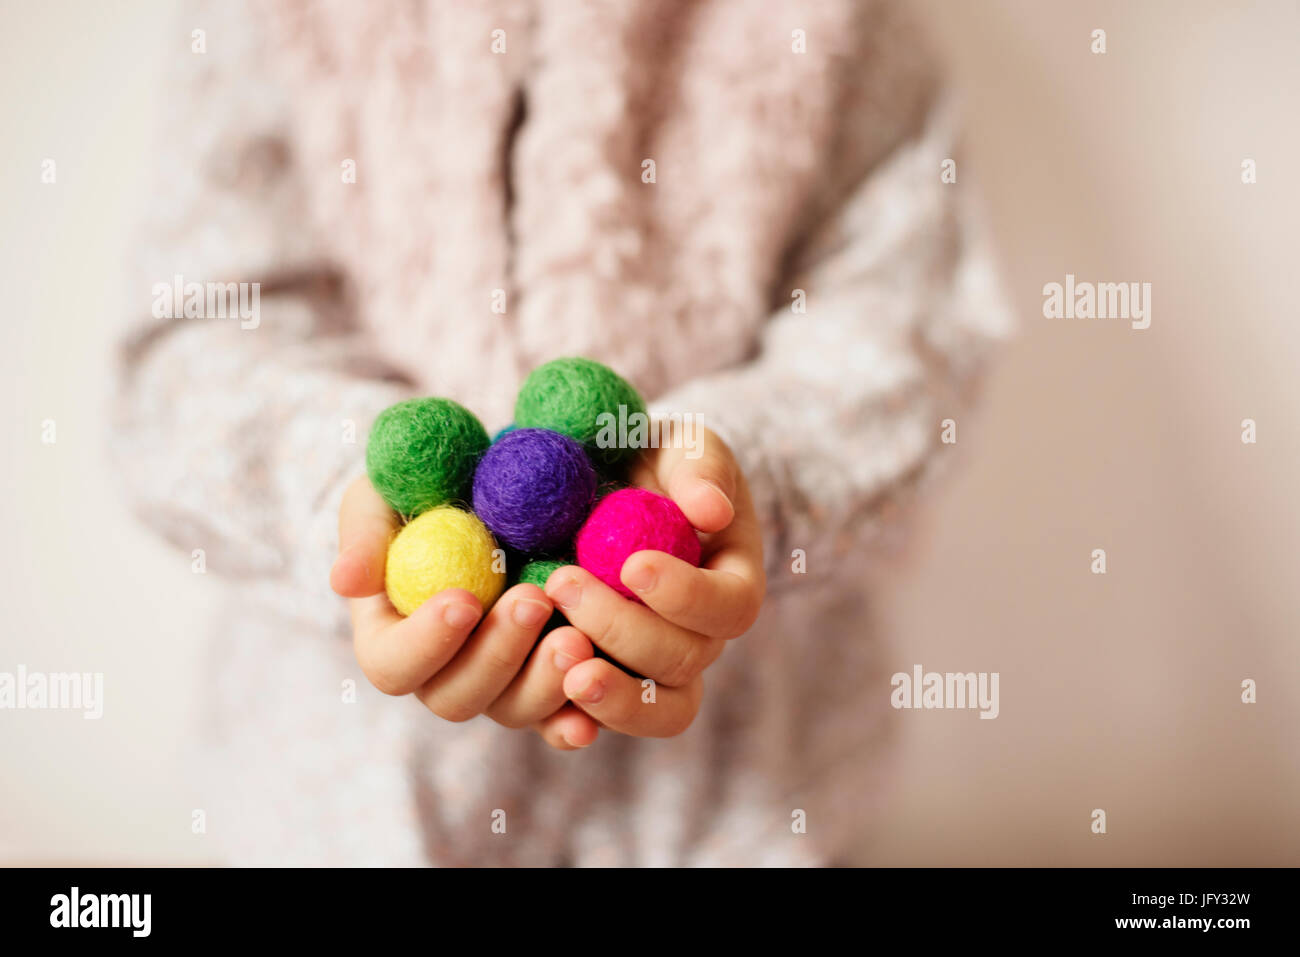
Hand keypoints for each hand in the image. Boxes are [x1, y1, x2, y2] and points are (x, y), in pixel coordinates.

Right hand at [329, 477, 600, 750]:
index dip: (426, 642)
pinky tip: (599, 710)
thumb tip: (346, 580)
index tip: (463, 599)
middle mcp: (444, 670)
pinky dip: (579, 716)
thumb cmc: (424, 489)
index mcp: (393, 636)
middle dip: (497, 655)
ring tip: (579, 637)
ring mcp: (500, 681)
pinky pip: (563, 714)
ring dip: (545, 682)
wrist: (496, 487)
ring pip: (515, 709)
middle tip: (534, 600)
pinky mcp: (549, 679)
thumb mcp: (383, 495)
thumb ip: (364, 533)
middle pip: (458, 696)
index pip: (393, 664)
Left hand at [542, 426, 764, 738]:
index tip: (634, 563)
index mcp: (729, 585)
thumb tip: (710, 512)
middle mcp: (698, 638)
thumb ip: (700, 468)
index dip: (686, 596)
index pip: (729, 607)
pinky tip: (554, 712)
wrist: (605, 486)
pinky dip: (576, 726)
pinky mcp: (599, 682)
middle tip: (564, 581)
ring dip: (611, 695)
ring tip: (566, 666)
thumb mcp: (682, 446)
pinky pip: (596, 724)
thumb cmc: (653, 462)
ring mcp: (650, 669)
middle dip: (624, 629)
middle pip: (681, 661)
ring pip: (653, 711)